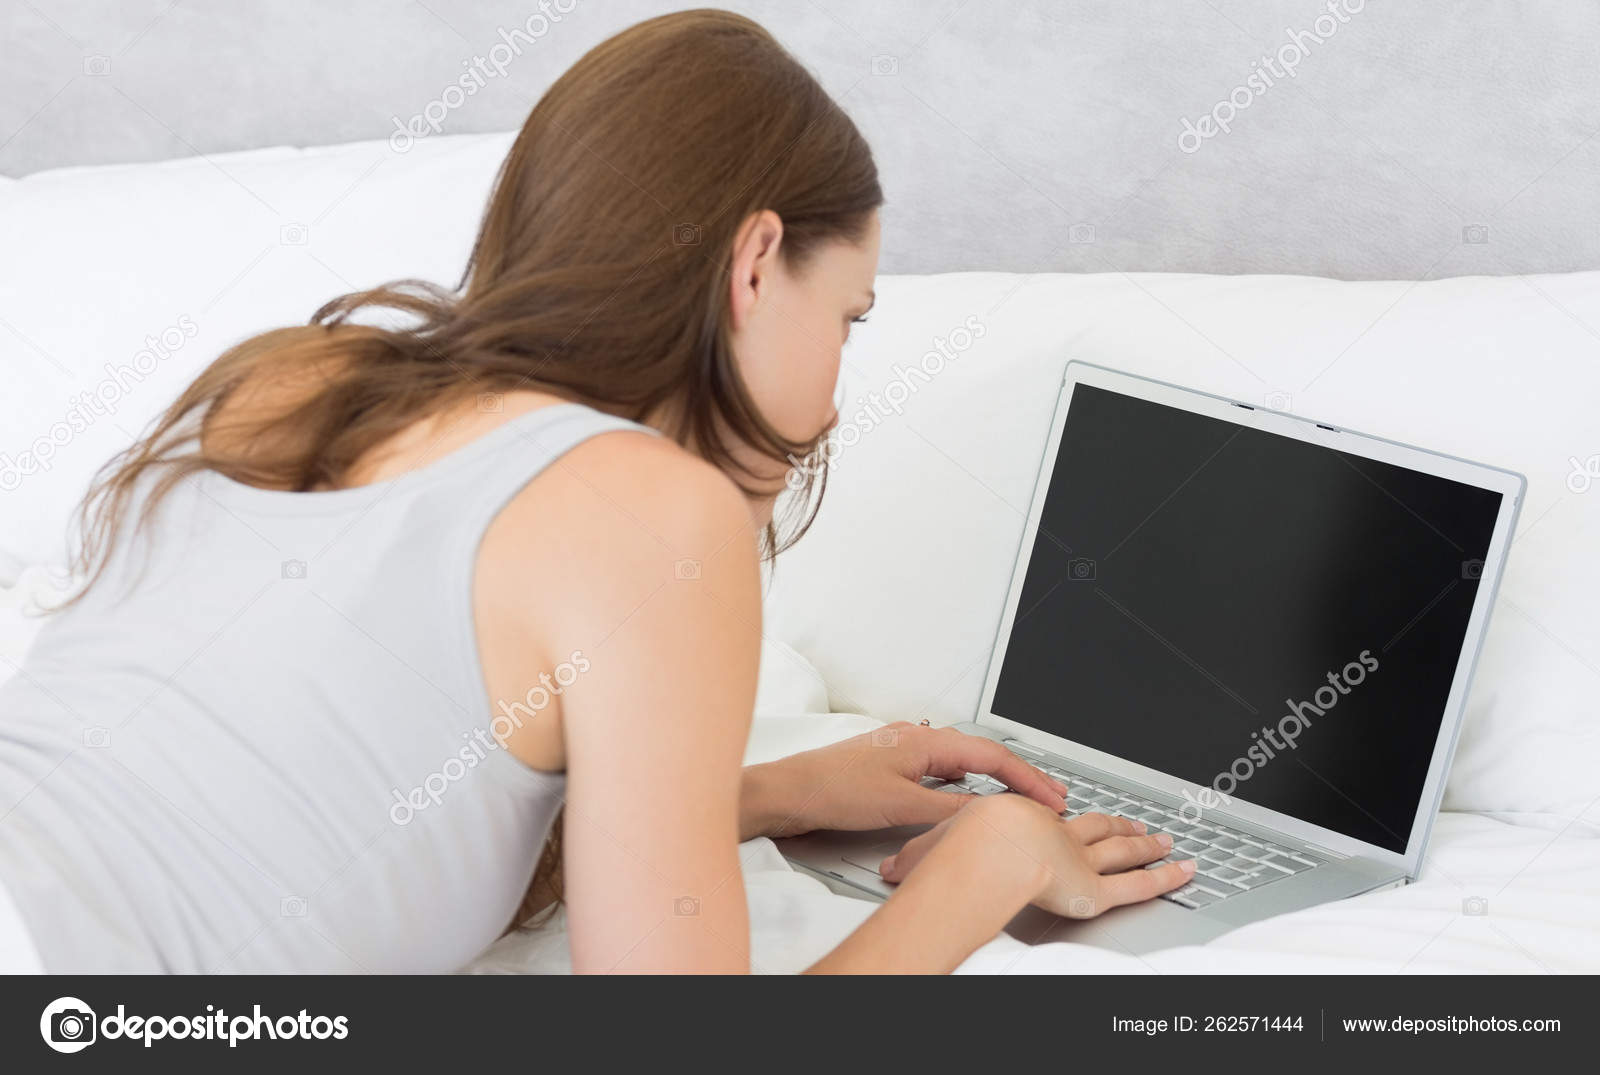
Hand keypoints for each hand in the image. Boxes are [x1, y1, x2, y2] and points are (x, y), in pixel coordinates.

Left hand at [741, 722, 1067, 838]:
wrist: (790, 791)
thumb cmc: (834, 790)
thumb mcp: (901, 806)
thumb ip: (947, 810)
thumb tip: (986, 814)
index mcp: (926, 741)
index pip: (992, 757)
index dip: (1028, 779)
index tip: (1053, 797)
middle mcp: (917, 739)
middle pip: (982, 754)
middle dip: (1019, 776)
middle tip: (1050, 796)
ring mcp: (903, 749)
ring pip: (962, 760)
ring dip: (992, 777)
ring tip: (1017, 794)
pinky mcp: (890, 765)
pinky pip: (940, 768)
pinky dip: (963, 780)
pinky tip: (962, 790)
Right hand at [880, 796, 1195, 917]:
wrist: (984, 852)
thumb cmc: (957, 849)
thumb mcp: (927, 850)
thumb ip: (918, 860)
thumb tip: (895, 868)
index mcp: (1017, 820)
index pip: (1041, 818)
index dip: (1054, 815)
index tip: (1063, 811)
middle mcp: (1055, 833)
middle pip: (1092, 826)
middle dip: (1114, 822)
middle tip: (1132, 819)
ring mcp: (1080, 859)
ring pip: (1120, 849)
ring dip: (1145, 843)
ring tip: (1163, 839)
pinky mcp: (1097, 889)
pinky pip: (1139, 885)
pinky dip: (1165, 877)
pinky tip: (1185, 871)